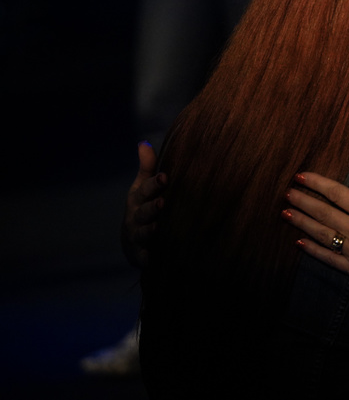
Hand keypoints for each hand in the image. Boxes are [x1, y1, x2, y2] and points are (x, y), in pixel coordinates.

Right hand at [121, 141, 166, 267]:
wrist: (131, 240)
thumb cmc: (143, 205)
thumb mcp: (142, 187)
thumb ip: (147, 167)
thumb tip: (143, 142)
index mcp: (138, 198)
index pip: (146, 190)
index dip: (155, 184)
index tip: (165, 177)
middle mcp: (136, 217)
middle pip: (144, 212)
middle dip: (152, 207)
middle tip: (163, 203)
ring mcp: (137, 236)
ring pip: (143, 234)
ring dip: (150, 231)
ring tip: (158, 228)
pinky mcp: (140, 254)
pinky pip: (143, 257)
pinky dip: (147, 258)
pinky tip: (153, 257)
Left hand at [283, 155, 348, 338]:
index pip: (337, 193)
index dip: (317, 183)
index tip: (301, 176)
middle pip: (323, 213)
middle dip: (303, 201)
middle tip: (287, 192)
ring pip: (321, 234)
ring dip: (301, 222)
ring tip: (285, 213)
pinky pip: (328, 259)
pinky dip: (313, 250)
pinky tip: (300, 243)